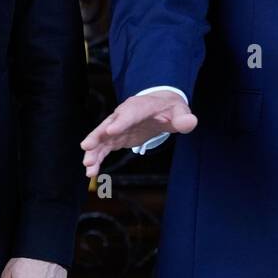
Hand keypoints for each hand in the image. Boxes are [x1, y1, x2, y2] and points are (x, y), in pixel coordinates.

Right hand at [80, 90, 198, 176]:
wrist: (160, 105)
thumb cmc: (170, 108)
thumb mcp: (180, 111)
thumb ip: (183, 118)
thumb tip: (190, 122)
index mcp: (140, 107)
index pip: (129, 114)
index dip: (120, 122)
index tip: (110, 131)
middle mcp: (124, 115)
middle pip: (108, 125)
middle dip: (97, 136)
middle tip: (87, 147)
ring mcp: (118, 127)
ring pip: (102, 139)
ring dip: (94, 152)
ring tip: (87, 166)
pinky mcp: (117, 137)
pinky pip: (104, 148)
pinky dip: (97, 158)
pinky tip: (91, 171)